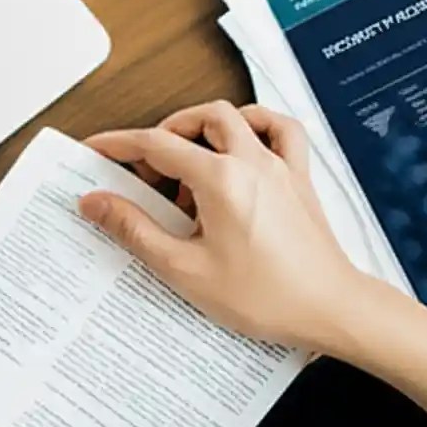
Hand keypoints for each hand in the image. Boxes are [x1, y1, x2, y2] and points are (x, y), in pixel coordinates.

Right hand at [78, 102, 374, 350]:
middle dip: (164, 135)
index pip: (156, 144)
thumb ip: (135, 229)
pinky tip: (242, 146)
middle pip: (198, 120)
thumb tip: (97, 203)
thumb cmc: (267, 296)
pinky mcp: (298, 180)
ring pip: (239, 117)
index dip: (119, 144)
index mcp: (221, 179)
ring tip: (187, 162)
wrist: (330, 309)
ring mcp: (280, 167)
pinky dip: (257, 127)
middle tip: (145, 172)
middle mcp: (252, 162)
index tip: (96, 149)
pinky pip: (282, 132)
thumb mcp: (185, 269)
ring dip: (205, 127)